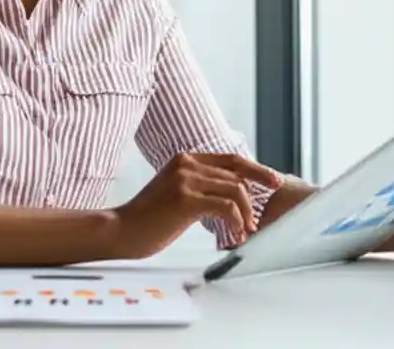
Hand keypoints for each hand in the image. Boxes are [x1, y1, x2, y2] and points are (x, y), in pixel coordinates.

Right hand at [112, 153, 282, 258]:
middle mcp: (187, 163)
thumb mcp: (176, 193)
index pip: (231, 159)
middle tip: (259, 218)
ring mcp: (186, 179)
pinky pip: (225, 207)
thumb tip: (233, 194)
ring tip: (244, 231)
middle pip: (237, 174)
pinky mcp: (186, 199)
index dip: (256, 170)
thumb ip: (200, 187)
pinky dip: (236, 221)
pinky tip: (234, 234)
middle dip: (255, 197)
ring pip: (235, 190)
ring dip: (246, 213)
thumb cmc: (148, 219)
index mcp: (186, 159)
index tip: (273, 181)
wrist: (120, 230)